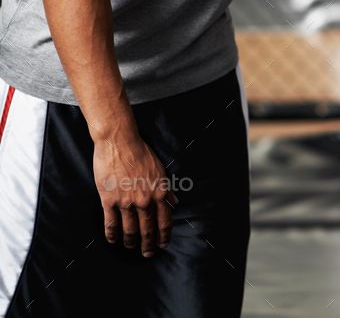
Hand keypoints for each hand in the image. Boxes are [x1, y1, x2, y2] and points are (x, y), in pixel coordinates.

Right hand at [93, 134, 178, 257]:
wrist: (119, 141)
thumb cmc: (141, 152)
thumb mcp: (159, 169)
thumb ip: (166, 189)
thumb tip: (175, 203)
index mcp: (159, 192)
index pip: (164, 221)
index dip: (164, 236)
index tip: (163, 245)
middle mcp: (144, 200)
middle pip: (147, 230)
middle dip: (148, 245)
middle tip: (148, 254)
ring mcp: (126, 202)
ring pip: (129, 230)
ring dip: (131, 242)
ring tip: (130, 247)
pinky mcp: (109, 200)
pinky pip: (111, 224)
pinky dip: (112, 235)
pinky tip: (113, 240)